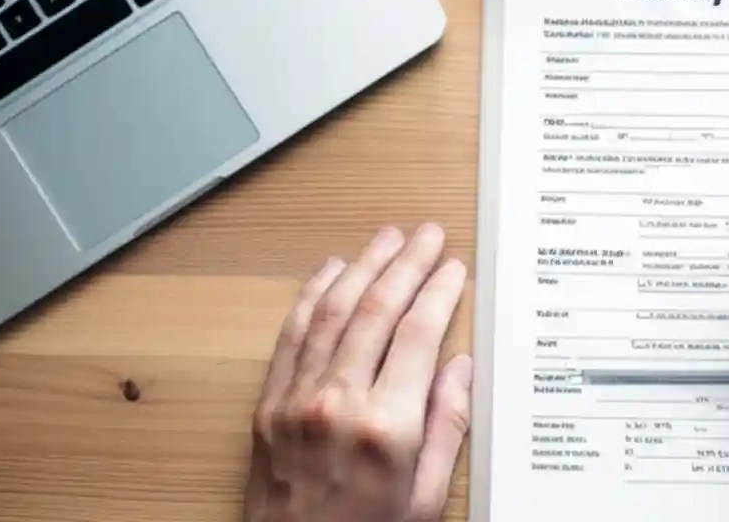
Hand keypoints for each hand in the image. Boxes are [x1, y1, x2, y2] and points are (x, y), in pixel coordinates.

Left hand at [244, 223, 471, 521]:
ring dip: (363, 266)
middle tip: (428, 233)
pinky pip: (291, 334)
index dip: (439, 292)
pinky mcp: (268, 406)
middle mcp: (339, 403)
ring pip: (333, 311)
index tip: (454, 268)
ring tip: (387, 237)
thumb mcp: (427, 498)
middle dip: (406, 264)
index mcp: (387, 427)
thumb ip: (447, 427)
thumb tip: (460, 367)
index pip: (419, 335)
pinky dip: (312, 295)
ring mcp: (297, 400)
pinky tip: (332, 270)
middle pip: (378, 310)